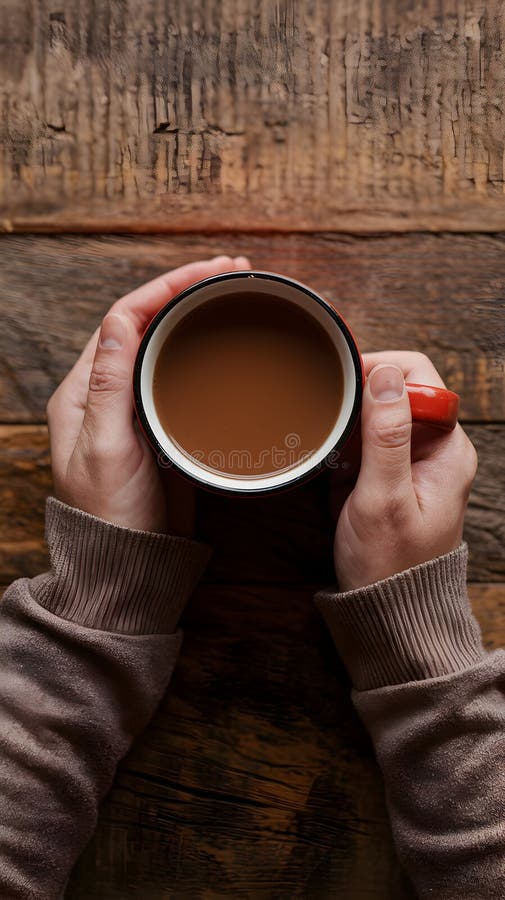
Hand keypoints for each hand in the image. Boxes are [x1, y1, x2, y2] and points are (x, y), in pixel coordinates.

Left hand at [47, 255, 250, 533]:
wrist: (130, 564)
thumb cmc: (111, 514)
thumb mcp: (106, 447)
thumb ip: (112, 384)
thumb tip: (121, 321)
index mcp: (85, 390)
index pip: (125, 319)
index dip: (166, 288)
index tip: (209, 272)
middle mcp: (107, 393)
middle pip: (146, 324)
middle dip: (187, 292)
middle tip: (233, 272)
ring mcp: (135, 410)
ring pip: (164, 347)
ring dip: (195, 317)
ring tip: (233, 294)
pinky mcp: (160, 429)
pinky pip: (179, 379)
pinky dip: (202, 354)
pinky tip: (226, 346)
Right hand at [334, 352, 477, 590]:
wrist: (386, 611)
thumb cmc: (390, 563)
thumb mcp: (383, 497)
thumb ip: (386, 434)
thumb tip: (387, 374)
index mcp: (447, 447)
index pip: (419, 377)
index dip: (379, 371)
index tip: (341, 384)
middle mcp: (435, 448)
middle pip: (395, 392)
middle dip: (357, 404)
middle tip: (329, 424)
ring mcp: (411, 461)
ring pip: (374, 416)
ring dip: (347, 429)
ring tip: (334, 458)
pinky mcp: (389, 476)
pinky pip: (363, 442)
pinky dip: (343, 450)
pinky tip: (334, 472)